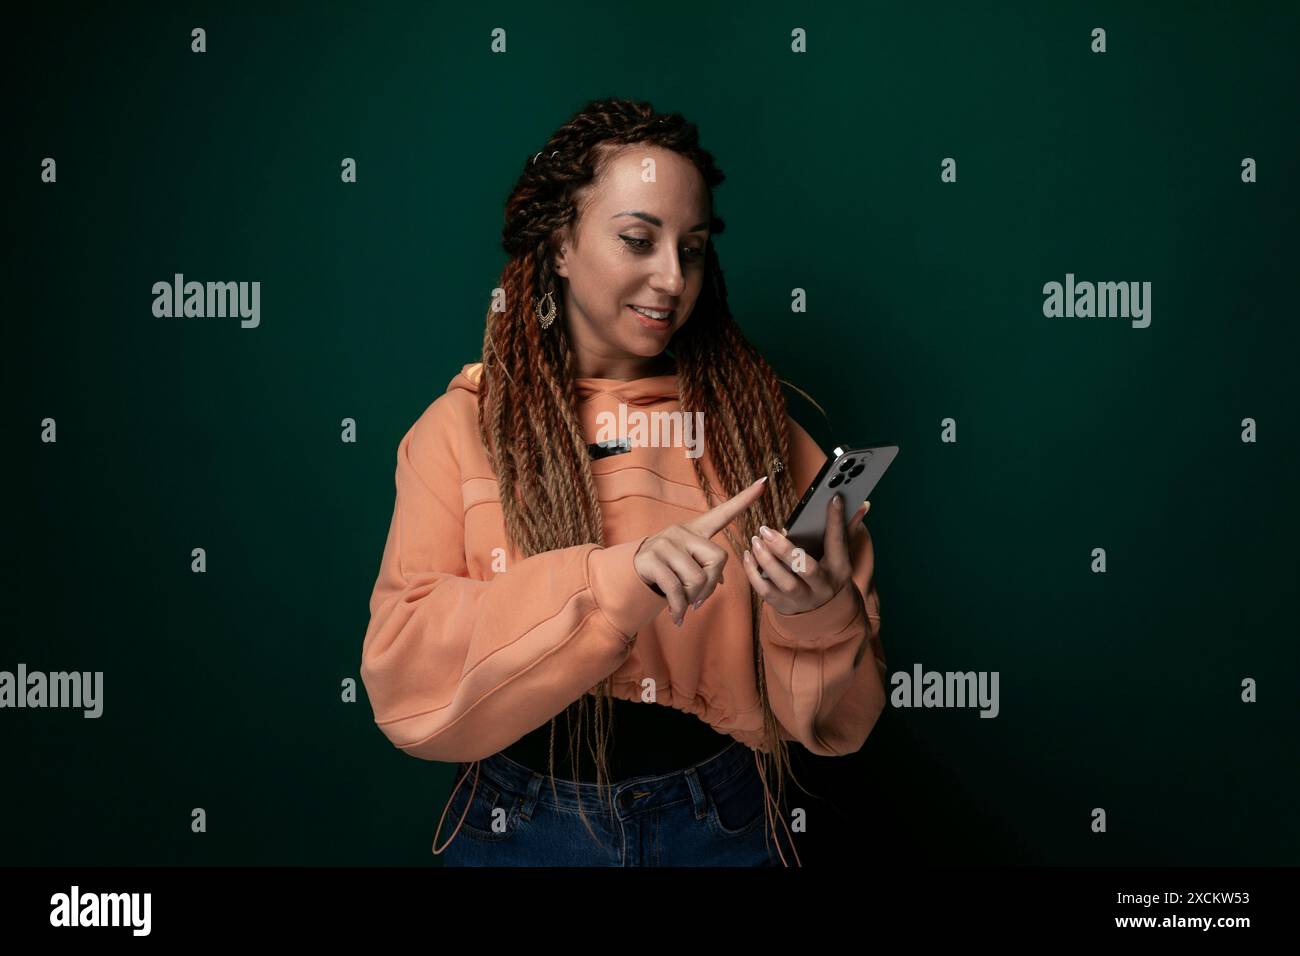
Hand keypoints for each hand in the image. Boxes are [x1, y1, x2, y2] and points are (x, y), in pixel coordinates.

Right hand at [634, 476, 769, 626]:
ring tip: (683, 604)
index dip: (744, 499)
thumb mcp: (688, 563)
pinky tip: (677, 616)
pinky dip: (679, 608)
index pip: (723, 513)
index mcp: (696, 530)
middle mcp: (682, 531)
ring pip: (697, 579)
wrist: (632, 572)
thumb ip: (706, 568)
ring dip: (692, 599)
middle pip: (717, 560)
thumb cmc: (668, 569)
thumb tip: (719, 583)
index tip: (763, 483)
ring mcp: (665, 543)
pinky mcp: (652, 559)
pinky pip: (676, 590)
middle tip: (698, 600)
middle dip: (710, 587)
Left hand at [742, 496, 869, 614]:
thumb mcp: (840, 555)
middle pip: (805, 568)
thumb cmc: (827, 573)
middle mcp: (822, 586)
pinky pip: (765, 591)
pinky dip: (753, 573)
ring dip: (766, 560)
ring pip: (784, 582)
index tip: (832, 498)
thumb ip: (846, 529)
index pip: (838, 542)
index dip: (836, 520)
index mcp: (839, 569)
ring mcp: (802, 598)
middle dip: (785, 549)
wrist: (821, 612)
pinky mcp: (783, 605)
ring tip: (756, 540)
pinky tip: (748, 555)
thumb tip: (863, 504)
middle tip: (766, 530)